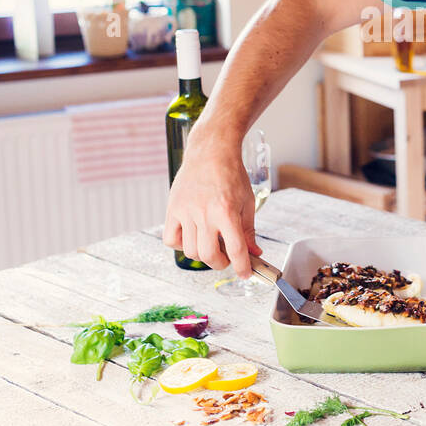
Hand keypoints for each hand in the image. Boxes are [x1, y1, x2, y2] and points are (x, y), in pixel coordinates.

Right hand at [162, 132, 263, 276]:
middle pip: (209, 256)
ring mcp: (186, 211)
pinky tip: (192, 236)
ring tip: (212, 244)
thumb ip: (249, 230)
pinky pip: (171, 239)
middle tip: (227, 259)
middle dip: (221, 264)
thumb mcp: (247, 202)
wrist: (211, 152)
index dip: (242, 267)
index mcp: (227, 211)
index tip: (245, 273)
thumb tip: (255, 254)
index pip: (236, 250)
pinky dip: (181, 244)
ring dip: (203, 255)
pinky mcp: (173, 208)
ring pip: (190, 251)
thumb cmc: (232, 174)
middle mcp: (205, 213)